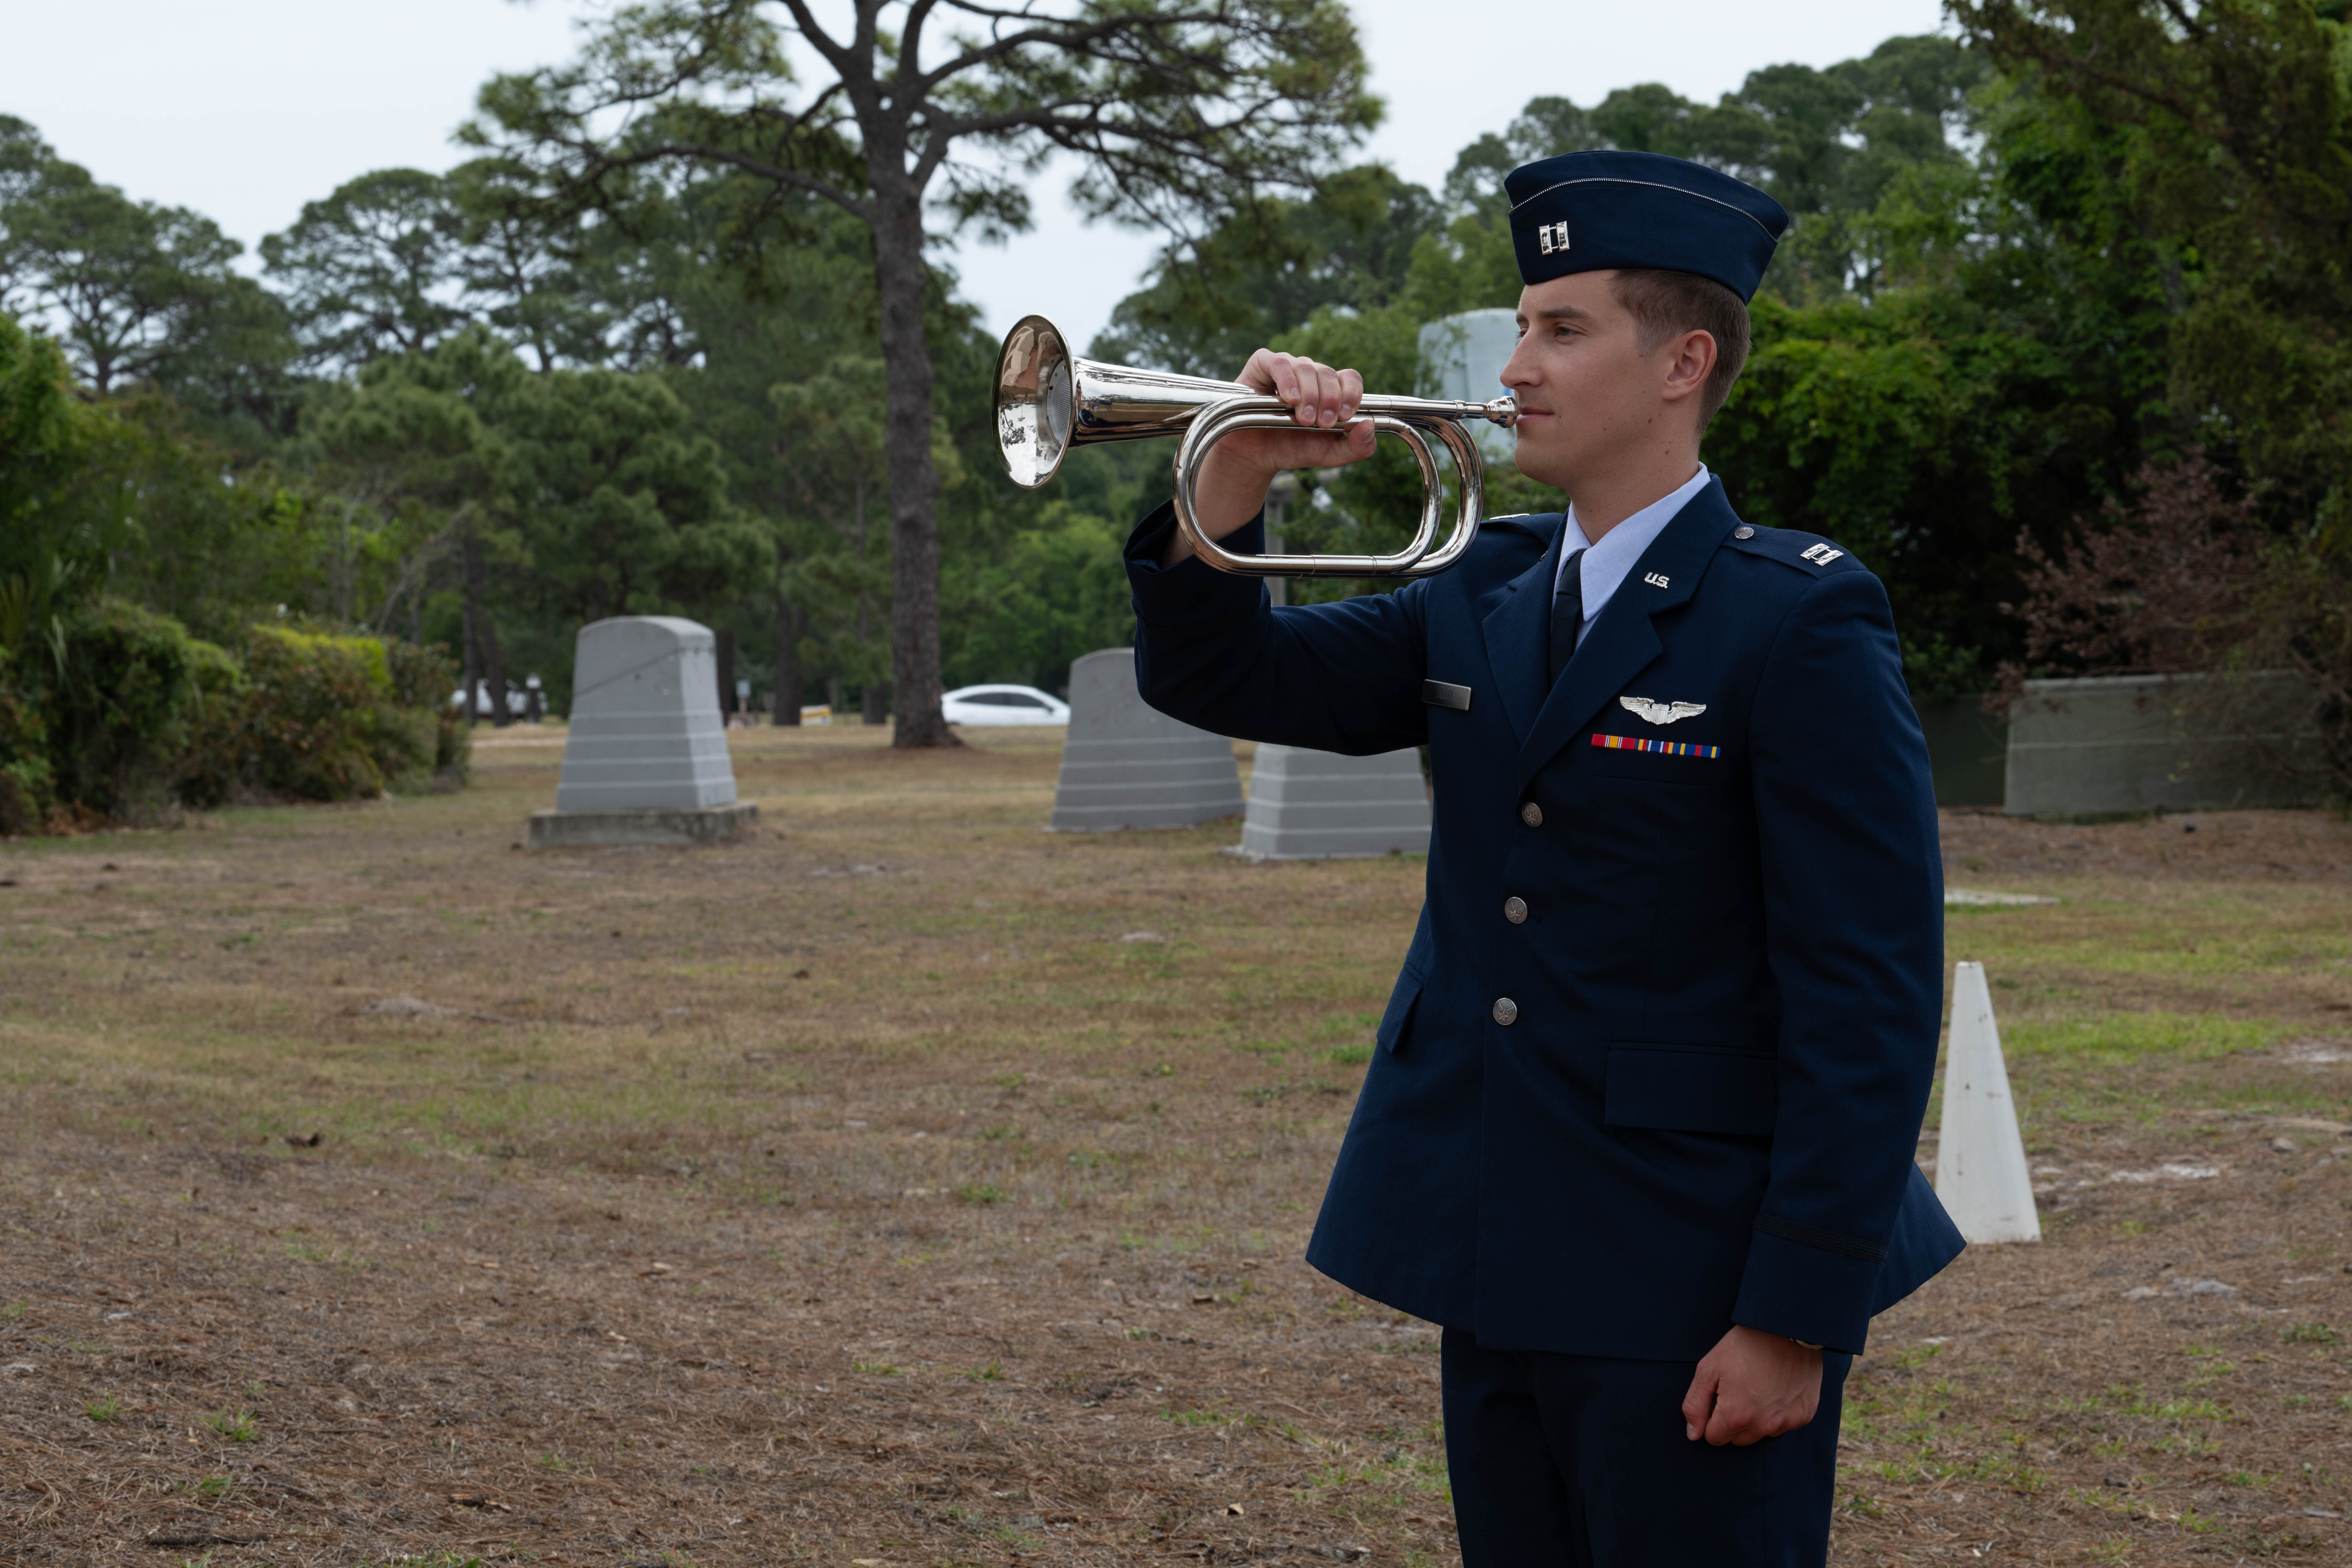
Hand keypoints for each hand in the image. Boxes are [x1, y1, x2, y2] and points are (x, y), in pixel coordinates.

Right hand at [1165, 349, 1374, 565]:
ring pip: (1307, 367)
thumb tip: (1370, 425)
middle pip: (1329, 373)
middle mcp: (1310, 374)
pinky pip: (1279, 362)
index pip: (1349, 377)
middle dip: (1329, 400)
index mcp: (1329, 389)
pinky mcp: (1262, 365)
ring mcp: (1287, 367)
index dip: (1352, 393)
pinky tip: (1288, 399)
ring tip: (1302, 419)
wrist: (1254, 457)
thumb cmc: (1291, 449)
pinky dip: (1287, 379)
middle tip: (1320, 424)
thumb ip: (1356, 446)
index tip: (1346, 416)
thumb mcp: (1328, 454)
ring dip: (1309, 394)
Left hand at [1680, 1326, 1822, 1445]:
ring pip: (1761, 1434)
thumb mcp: (1709, 1368)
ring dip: (1756, 1420)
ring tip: (1757, 1388)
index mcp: (1737, 1415)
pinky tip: (1776, 1390)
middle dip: (1732, 1421)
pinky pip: (1783, 1425)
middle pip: (1738, 1440)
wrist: (1786, 1328)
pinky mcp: (1804, 1416)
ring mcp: (1787, 1422)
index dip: (1711, 1418)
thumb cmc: (1744, 1346)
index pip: (1714, 1438)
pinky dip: (1777, 1413)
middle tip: (1737, 1391)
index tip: (1718, 1397)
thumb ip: (1695, 1405)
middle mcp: (1764, 1426)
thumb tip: (1693, 1435)